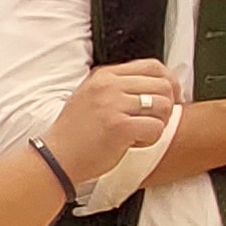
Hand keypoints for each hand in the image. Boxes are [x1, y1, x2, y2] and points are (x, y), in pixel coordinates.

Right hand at [46, 57, 176, 182]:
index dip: (169, 81)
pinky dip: (150, 139)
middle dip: (167, 106)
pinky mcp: (120, 127)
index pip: (152, 66)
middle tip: (156, 121)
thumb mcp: (90, 97)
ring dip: (159, 123)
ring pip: (164, 106)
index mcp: (104, 76)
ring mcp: (113, 105)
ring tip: (140, 133)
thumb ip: (118, 87)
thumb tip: (158, 87)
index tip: (171, 97)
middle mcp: (109, 86)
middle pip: (163, 85)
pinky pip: (156, 128)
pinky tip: (133, 144)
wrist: (55, 159)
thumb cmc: (74, 135)